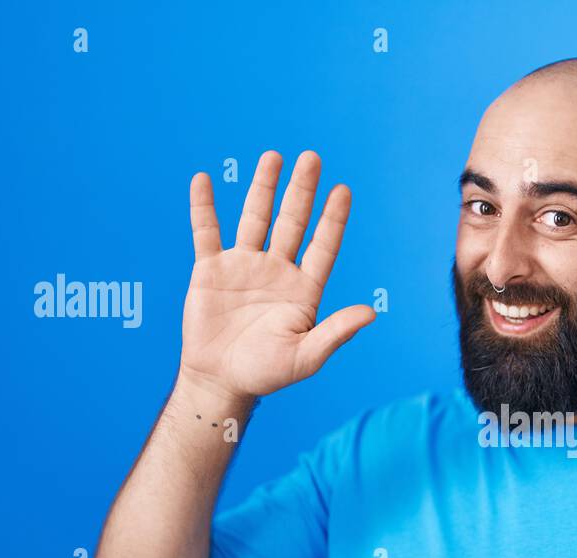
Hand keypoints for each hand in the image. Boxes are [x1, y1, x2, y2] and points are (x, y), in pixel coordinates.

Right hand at [179, 150, 375, 400]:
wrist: (220, 381)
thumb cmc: (266, 374)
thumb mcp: (307, 357)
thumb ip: (336, 332)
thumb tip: (371, 313)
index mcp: (303, 290)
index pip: (323, 246)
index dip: (333, 219)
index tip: (343, 190)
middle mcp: (276, 271)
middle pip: (292, 222)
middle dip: (301, 191)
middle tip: (311, 158)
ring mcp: (243, 267)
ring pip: (255, 218)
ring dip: (263, 188)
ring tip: (273, 157)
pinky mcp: (210, 270)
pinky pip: (206, 232)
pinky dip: (204, 207)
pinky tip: (205, 180)